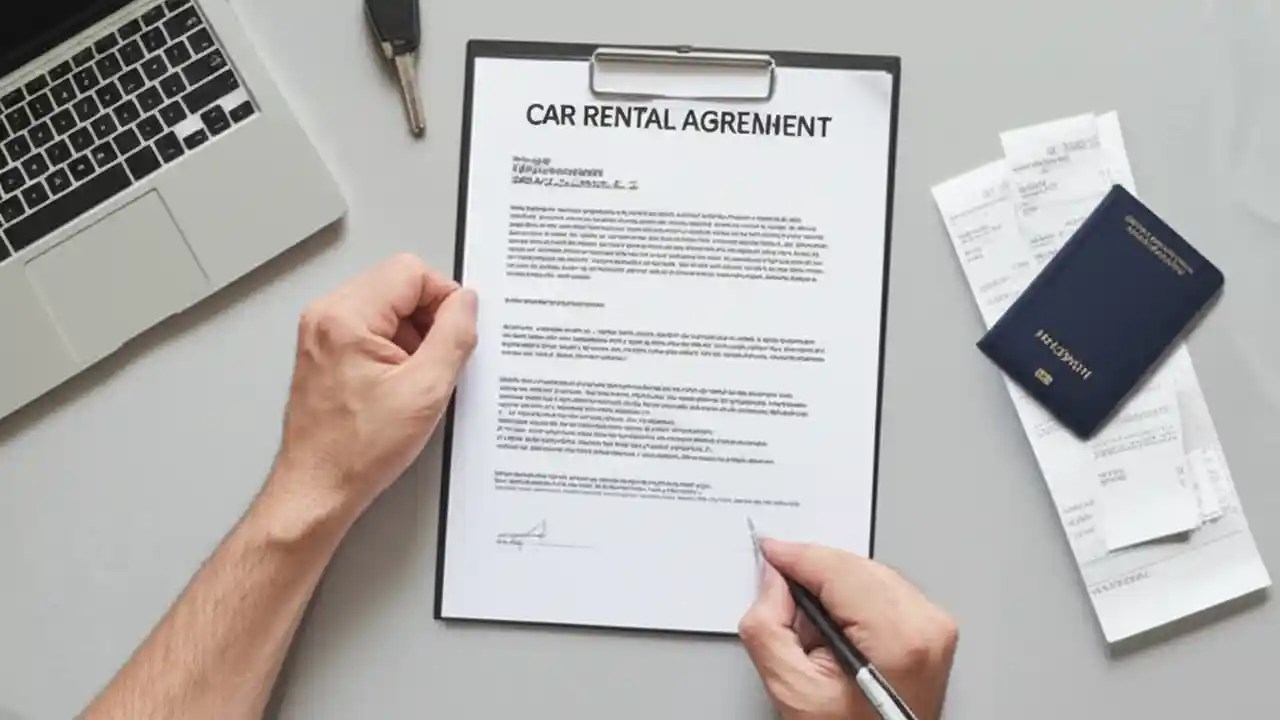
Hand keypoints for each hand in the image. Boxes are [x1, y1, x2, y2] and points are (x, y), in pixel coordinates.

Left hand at [267, 254, 477, 526]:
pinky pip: (372, 329)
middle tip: (438, 361)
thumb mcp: (426, 391)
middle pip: (398, 284)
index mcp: (346, 317)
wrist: (317, 489)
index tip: (458, 333)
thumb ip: (454, 336)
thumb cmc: (358, 451)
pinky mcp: (325, 350)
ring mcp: (322, 333)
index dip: (446, 298)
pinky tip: (401, 384)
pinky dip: (396, 349)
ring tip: (416, 379)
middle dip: (429, 318)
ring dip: (414, 335)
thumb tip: (467, 303)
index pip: (412, 272)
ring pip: (387, 307)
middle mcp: (326, 316)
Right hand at [739, 541, 957, 719]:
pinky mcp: (934, 627)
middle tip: (782, 596)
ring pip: (869, 571)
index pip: (838, 570)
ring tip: (813, 624)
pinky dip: (854, 595)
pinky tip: (838, 623)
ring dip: (832, 583)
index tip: (771, 552)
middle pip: (855, 566)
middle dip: (813, 572)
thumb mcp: (793, 691)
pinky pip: (884, 587)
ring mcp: (935, 625)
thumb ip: (769, 626)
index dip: (797, 557)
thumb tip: (773, 581)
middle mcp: (925, 625)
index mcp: (897, 639)